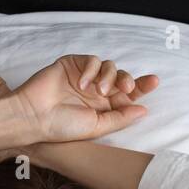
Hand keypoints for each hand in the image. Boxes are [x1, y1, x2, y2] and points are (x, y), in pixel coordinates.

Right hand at [12, 55, 158, 143]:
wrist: (35, 116)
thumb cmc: (62, 127)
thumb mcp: (96, 127)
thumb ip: (120, 118)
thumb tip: (143, 109)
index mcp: (103, 107)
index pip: (127, 96)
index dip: (142, 87)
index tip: (154, 83)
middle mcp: (96, 91)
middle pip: (122, 78)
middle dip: (130, 81)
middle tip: (127, 89)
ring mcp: (85, 77)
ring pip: (110, 67)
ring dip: (110, 77)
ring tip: (99, 91)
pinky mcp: (73, 64)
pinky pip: (93, 61)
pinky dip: (91, 70)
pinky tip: (82, 84)